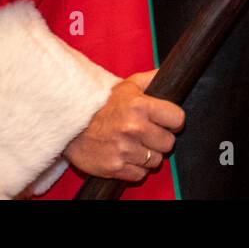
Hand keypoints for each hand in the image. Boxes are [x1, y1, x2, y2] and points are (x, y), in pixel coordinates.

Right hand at [64, 70, 185, 181]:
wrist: (70, 122)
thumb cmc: (101, 104)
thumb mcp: (127, 85)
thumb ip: (151, 79)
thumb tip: (171, 73)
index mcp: (140, 106)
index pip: (177, 118)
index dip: (173, 120)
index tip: (167, 121)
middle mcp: (133, 128)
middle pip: (168, 143)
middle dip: (161, 138)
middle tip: (149, 133)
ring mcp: (124, 150)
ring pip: (155, 160)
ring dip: (149, 154)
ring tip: (136, 144)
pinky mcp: (114, 167)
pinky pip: (140, 174)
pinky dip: (136, 168)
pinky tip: (127, 156)